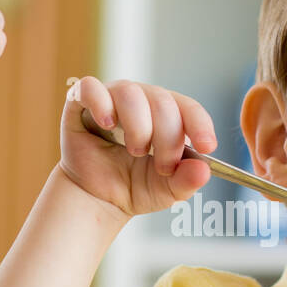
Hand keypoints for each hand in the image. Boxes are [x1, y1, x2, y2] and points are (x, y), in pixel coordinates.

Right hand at [59, 76, 215, 218]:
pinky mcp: (80, 101)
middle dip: (166, 138)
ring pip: (130, 93)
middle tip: (163, 166)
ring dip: (138, 127)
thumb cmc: (132, 186)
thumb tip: (203, 171)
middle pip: (162, 101)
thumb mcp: (165, 191)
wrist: (95, 199)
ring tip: (134, 151)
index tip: (206, 147)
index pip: (188, 108)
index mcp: (166, 115)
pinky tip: (106, 124)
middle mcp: (141, 100)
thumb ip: (186, 181)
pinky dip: (101, 105)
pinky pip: (91, 88)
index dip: (199, 124)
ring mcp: (111, 98)